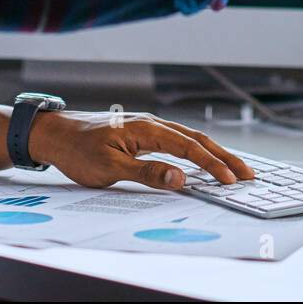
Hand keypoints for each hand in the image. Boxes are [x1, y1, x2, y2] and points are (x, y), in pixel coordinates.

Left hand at [28, 109, 255, 190]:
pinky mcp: (140, 133)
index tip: (231, 180)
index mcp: (146, 129)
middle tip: (248, 174)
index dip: (212, 164)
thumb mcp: (110, 169)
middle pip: (196, 139)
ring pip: (188, 138)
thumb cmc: (77, 151)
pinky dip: (195, 150)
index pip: (188, 147)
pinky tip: (202, 159)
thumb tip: (181, 178)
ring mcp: (146, 126)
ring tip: (233, 168)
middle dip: (224, 157)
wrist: (53, 134)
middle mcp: (150, 123)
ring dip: (212, 153)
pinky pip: (176, 140)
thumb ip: (147, 173)